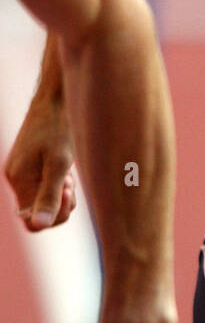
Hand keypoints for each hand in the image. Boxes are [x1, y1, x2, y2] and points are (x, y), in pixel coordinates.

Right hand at [5, 88, 76, 230]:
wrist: (56, 98)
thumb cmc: (59, 127)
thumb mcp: (60, 163)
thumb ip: (49, 196)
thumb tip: (40, 225)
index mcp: (19, 180)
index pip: (32, 223)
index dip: (54, 217)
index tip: (67, 192)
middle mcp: (16, 178)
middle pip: (39, 213)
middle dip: (61, 203)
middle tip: (71, 180)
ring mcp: (22, 171)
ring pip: (44, 199)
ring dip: (62, 192)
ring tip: (69, 171)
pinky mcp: (31, 165)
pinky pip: (44, 186)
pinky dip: (58, 182)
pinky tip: (66, 166)